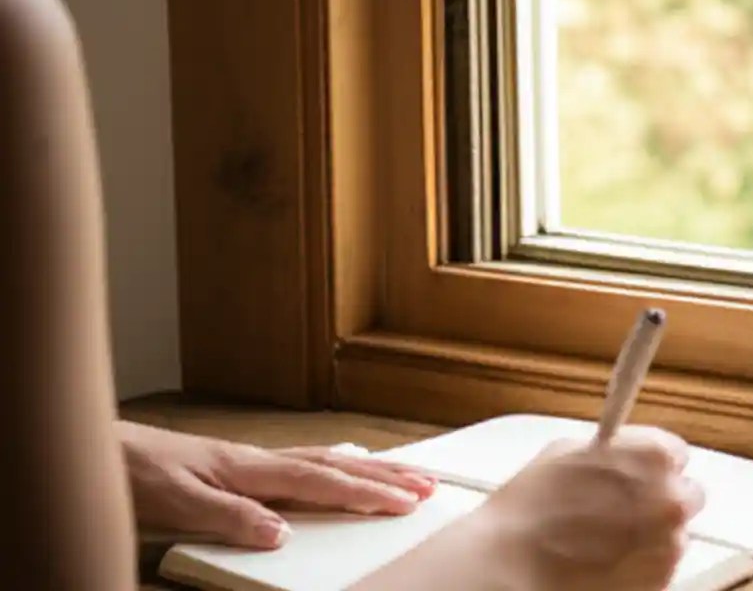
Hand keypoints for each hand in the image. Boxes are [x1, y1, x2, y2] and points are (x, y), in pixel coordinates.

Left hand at [119, 421, 436, 548]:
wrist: (96, 449)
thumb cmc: (133, 472)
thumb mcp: (176, 503)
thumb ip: (229, 516)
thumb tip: (281, 531)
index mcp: (249, 468)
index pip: (320, 481)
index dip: (366, 492)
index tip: (406, 502)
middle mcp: (258, 460)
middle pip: (335, 464)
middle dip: (385, 475)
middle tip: (428, 485)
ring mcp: (251, 460)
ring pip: (324, 459)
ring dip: (368, 468)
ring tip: (404, 474)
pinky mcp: (240, 465)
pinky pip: (304, 463)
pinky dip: (337, 465)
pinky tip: (343, 468)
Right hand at [482, 426, 705, 590]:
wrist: (513, 563)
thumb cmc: (532, 507)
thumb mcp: (569, 451)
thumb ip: (614, 449)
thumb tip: (626, 450)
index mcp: (654, 456)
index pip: (676, 453)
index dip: (652, 465)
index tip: (637, 473)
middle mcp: (670, 499)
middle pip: (685, 496)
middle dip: (658, 501)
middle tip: (622, 510)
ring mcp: (668, 545)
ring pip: (673, 535)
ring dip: (649, 535)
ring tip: (604, 540)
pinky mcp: (659, 583)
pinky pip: (661, 568)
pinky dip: (640, 565)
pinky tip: (606, 561)